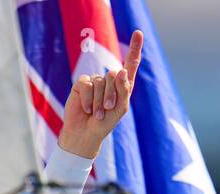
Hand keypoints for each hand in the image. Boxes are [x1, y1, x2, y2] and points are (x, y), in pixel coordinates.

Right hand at [57, 30, 142, 159]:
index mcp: (122, 85)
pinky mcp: (82, 84)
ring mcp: (95, 81)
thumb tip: (121, 70)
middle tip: (106, 109)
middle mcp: (109, 80)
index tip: (138, 33)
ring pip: (100, 82)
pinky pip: (87, 84)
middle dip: (111, 94)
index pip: (130, 63)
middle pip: (114, 74)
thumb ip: (124, 89)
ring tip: (97, 114)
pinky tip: (86, 109)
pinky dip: (88, 99)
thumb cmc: (105, 123)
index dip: (134, 48)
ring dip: (99, 101)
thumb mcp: (120, 108)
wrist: (85, 134)